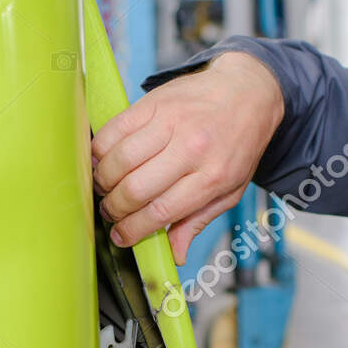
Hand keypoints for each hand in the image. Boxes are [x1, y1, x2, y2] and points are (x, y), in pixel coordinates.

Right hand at [92, 51, 284, 262]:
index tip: (120, 237)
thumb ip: (198, 221)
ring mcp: (170, 122)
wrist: (247, 92)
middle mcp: (191, 149)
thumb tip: (174, 254)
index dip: (133, 229)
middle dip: (114, 208)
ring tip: (105, 188)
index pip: (161, 211)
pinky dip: (100, 149)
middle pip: (136, 188)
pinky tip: (103, 160)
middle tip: (111, 213)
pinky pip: (114, 129)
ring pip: (120, 159)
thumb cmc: (238, 145)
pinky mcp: (153, 102)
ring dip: (103, 180)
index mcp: (212, 177)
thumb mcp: (230, 190)